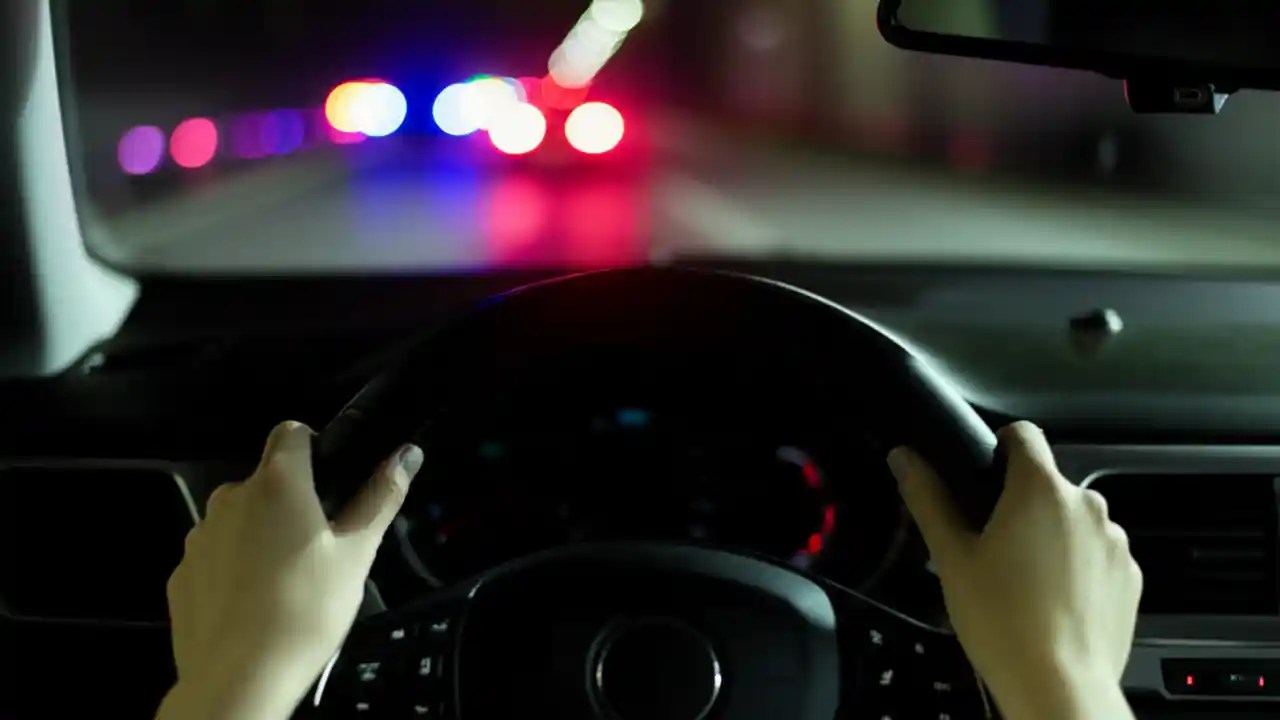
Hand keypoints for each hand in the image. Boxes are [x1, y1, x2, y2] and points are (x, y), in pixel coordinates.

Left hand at [158, 421, 422, 719]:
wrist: (239, 679)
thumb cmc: (307, 610)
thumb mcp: (357, 555)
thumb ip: (380, 498)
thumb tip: (407, 455)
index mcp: (277, 484)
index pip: (290, 432)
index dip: (312, 446)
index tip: (328, 481)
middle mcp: (230, 499)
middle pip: (265, 481)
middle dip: (289, 503)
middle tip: (319, 547)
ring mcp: (199, 537)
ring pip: (238, 521)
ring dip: (259, 536)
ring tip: (287, 583)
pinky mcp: (180, 575)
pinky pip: (215, 558)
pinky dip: (233, 571)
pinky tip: (254, 605)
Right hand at [888, 422, 1141, 719]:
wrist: (1058, 685)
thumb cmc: (1001, 620)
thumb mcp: (951, 557)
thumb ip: (927, 497)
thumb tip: (904, 456)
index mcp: (1039, 489)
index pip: (1023, 435)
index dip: (999, 446)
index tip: (983, 475)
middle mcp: (1085, 505)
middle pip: (1047, 483)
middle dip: (1021, 504)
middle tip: (991, 546)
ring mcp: (1114, 542)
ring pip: (1074, 521)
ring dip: (1051, 536)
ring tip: (1023, 581)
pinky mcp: (1131, 576)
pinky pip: (1098, 555)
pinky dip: (1077, 568)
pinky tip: (1052, 601)